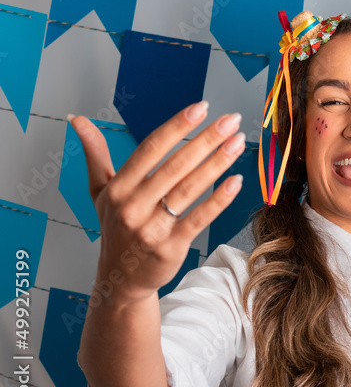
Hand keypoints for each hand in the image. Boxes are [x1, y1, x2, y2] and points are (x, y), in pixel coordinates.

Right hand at [71, 102, 245, 304]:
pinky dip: (219, 199)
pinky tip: (237, 180)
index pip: (151, 149)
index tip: (201, 107)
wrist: (120, 279)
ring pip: (189, 189)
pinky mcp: (171, 246)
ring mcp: (151, 228)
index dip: (177, 126)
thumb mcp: (100, 191)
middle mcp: (132, 206)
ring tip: (237, 143)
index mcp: (118, 188)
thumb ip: (95, 154)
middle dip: (205, 139)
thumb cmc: (115, 228)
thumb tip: (77, 119)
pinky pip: (199, 218)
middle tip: (230, 120)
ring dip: (217, 163)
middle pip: (174, 165)